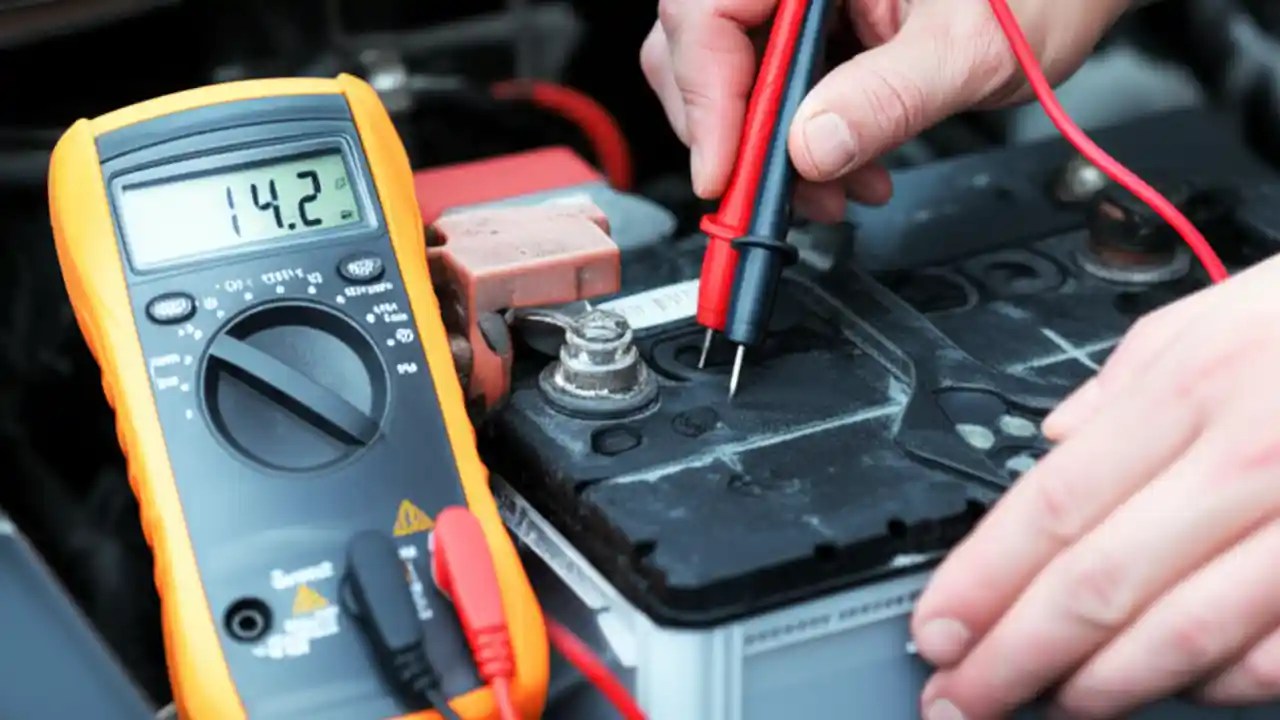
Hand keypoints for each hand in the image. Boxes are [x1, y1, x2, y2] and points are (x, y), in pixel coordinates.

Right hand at [640, 0, 1130, 219]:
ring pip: (728, 71)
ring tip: (832, 192)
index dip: (705, 97)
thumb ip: (887, 97)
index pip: (708, 11)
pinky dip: (796, 138)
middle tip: (775, 196)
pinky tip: (844, 169)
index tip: (725, 172)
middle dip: (736, 136)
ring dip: (768, 148)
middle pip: (699, 45)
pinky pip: (770, 82)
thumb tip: (810, 149)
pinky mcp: (809, 25)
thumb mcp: (969, 48)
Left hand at [912, 254, 1279, 718]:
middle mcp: (1247, 462)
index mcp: (1191, 391)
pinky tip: (1166, 692)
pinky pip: (1276, 658)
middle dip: (1012, 655)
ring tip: (1040, 703)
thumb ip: (1123, 383)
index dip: (981, 580)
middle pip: (1097, 585)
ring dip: (1098, 687)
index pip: (1050, 507)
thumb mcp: (1216, 314)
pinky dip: (1214, 687)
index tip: (935, 628)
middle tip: (958, 696)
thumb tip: (1052, 441)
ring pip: (1183, 637)